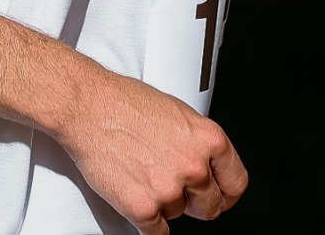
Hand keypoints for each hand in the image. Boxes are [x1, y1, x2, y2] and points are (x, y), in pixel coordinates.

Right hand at [56, 68, 247, 232]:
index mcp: (210, 139)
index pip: (236, 183)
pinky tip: (137, 200)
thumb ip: (197, 143)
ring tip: (143, 175)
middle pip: (210, 206)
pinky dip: (147, 223)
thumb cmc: (126, 103)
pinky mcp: (142, 207)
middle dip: (195, 202)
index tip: (220, 197)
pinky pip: (156, 233)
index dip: (226, 193)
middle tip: (176, 190)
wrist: (88, 107)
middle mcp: (194, 166)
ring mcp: (169, 189)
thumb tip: (205, 163)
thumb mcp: (179, 114)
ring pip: (177, 215)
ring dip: (163, 204)